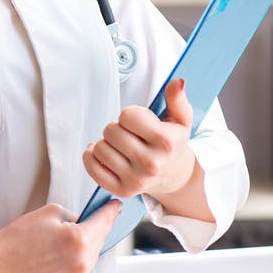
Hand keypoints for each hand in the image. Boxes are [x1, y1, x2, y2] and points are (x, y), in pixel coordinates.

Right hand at [0, 198, 121, 272]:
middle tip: (89, 217)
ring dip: (85, 246)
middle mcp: (82, 263)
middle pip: (100, 240)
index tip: (116, 206)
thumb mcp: (51, 212)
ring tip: (67, 238)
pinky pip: (81, 271)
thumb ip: (75, 216)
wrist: (0, 263)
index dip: (111, 211)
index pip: (103, 222)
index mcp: (79, 240)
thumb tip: (86, 222)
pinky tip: (61, 254)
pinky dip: (76, 261)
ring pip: (91, 257)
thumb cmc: (21, 236)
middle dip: (96, 228)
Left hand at [82, 78, 195, 201]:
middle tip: (130, 135)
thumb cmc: (173, 145)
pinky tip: (107, 155)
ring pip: (99, 148)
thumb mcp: (181, 120)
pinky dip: (92, 157)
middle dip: (117, 128)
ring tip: (121, 146)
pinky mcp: (122, 190)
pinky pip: (91, 166)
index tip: (139, 122)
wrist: (175, 177)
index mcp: (166, 142)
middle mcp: (151, 163)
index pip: (127, 115)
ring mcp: (136, 179)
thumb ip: (177, 99)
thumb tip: (177, 82)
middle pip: (110, 130)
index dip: (130, 115)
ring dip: (106, 143)